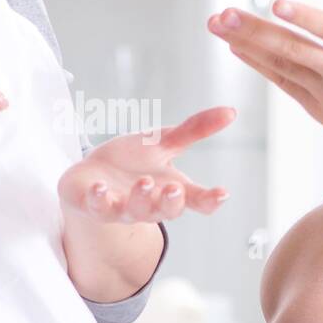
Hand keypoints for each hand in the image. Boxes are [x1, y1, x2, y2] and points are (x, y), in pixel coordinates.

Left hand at [58, 106, 234, 222]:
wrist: (90, 175)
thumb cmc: (132, 161)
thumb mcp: (163, 143)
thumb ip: (194, 130)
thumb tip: (232, 111)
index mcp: (171, 189)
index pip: (197, 200)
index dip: (210, 200)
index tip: (222, 192)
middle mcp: (150, 204)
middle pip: (167, 211)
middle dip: (172, 202)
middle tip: (174, 189)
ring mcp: (122, 207)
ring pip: (134, 211)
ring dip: (140, 198)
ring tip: (143, 182)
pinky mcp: (94, 205)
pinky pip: (97, 207)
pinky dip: (98, 199)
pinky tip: (100, 187)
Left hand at [208, 0, 322, 167]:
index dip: (303, 17)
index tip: (276, 3)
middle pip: (291, 48)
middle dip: (252, 31)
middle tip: (221, 14)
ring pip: (280, 65)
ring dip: (246, 45)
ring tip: (218, 26)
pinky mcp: (318, 110)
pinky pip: (283, 83)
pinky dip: (260, 66)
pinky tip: (238, 50)